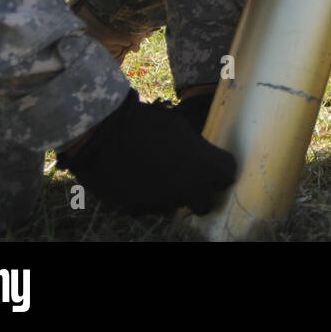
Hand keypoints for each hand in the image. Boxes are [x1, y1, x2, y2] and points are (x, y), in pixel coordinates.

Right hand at [56, 91, 236, 215]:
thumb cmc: (144, 122)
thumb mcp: (179, 126)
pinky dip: (148, 197)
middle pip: (206, 203)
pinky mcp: (138, 210)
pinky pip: (150, 207)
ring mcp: (162, 202)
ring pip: (176, 206)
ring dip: (172, 194)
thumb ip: (196, 147)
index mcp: (203, 164)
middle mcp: (187, 188)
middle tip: (191, 178)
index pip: (228, 173)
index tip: (214, 164)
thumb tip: (201, 155)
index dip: (221, 168)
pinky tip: (138, 178)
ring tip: (157, 172)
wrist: (102, 135)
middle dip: (201, 192)